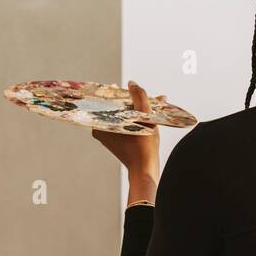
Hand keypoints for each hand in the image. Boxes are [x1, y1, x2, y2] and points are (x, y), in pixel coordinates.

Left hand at [92, 81, 159, 203]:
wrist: (145, 171)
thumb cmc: (143, 147)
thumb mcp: (144, 118)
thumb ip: (139, 98)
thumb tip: (132, 83)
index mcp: (100, 125)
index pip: (109, 101)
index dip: (121, 93)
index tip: (130, 89)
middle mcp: (102, 130)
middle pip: (118, 108)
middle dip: (134, 101)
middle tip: (147, 96)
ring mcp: (110, 136)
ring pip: (125, 115)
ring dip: (139, 109)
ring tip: (155, 103)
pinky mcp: (119, 141)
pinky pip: (128, 124)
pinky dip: (139, 118)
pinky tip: (153, 113)